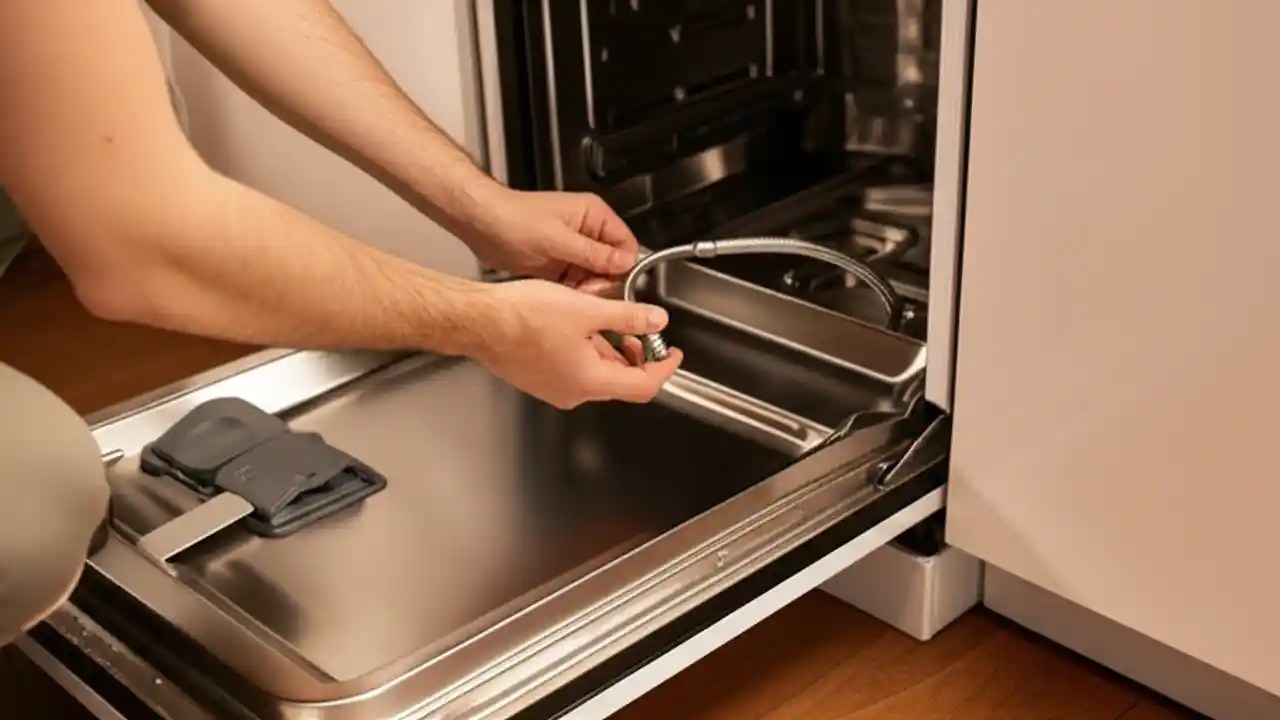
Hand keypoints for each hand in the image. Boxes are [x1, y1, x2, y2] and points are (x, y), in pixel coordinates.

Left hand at [462, 186, 638, 289]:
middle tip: (588, 291)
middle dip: (603, 280)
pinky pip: (577, 281)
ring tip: (574, 294)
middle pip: (612, 263)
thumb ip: (594, 253)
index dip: (623, 266)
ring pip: (595, 275)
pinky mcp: (559, 262)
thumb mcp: (558, 239)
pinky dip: (574, 291)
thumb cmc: (514, 219)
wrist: (481, 224)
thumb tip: (624, 262)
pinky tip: (565, 295)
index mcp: (594, 215)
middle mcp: (587, 231)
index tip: (611, 282)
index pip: (626, 244)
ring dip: (588, 288)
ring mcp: (573, 248)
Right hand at [473, 280, 682, 409]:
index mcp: (589, 380)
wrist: (477, 322)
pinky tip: (578, 326)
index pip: (644, 385)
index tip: (673, 352)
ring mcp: (555, 389)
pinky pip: (575, 371)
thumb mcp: (586, 310)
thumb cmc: (520, 317)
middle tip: (640, 329)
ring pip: (597, 374)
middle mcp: (573, 393)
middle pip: (621, 381)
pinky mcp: (540, 380)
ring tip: (605, 321)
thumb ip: (627, 317)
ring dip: (610, 351)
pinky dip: (587, 352)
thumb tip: (656, 321)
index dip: (665, 367)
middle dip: (637, 355)